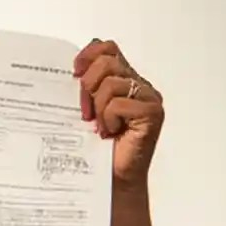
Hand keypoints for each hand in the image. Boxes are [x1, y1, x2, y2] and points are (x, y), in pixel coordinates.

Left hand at [74, 39, 163, 189]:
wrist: (110, 178)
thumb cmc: (95, 146)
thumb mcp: (83, 109)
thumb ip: (83, 86)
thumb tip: (73, 67)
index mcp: (122, 79)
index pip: (106, 48)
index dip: (87, 55)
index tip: (73, 73)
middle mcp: (138, 85)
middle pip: (106, 61)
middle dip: (87, 86)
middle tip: (86, 112)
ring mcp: (148, 97)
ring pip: (111, 82)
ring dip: (97, 107)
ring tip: (100, 126)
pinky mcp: (152, 112)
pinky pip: (119, 102)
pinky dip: (108, 118)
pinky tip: (111, 132)